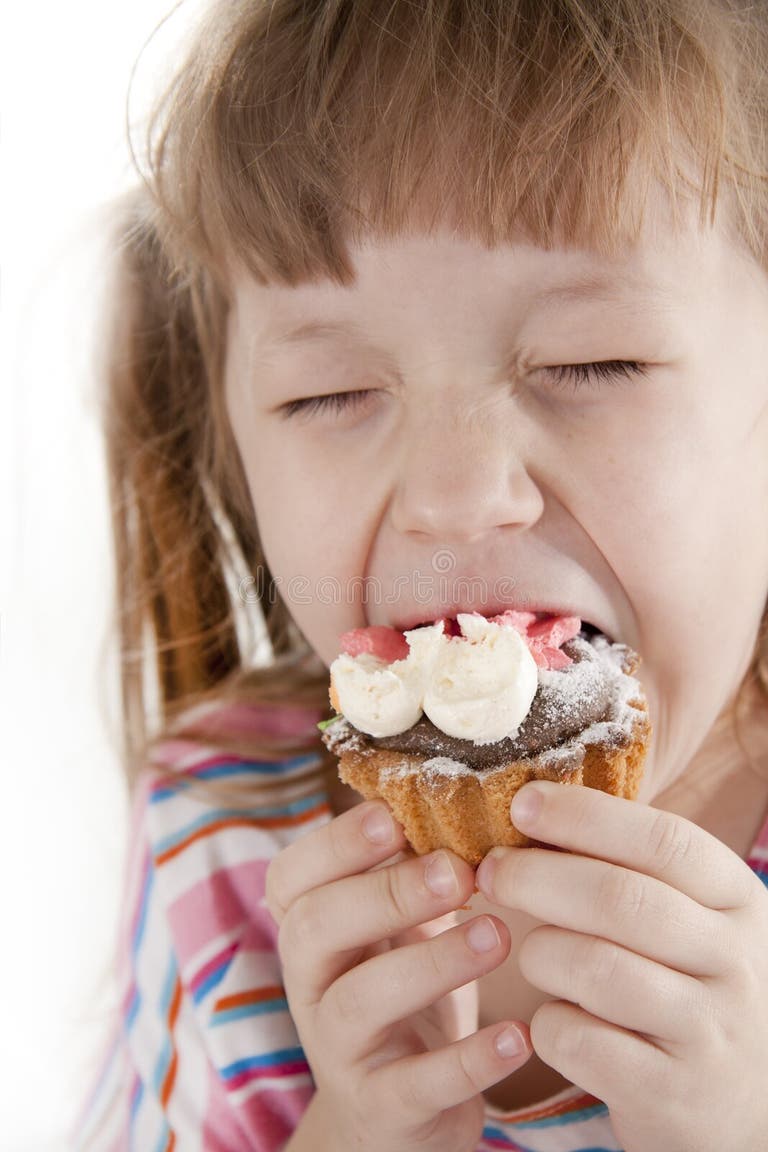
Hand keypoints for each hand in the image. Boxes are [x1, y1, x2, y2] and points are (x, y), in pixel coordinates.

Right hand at [265, 801, 531, 1151]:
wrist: (395, 1111)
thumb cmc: (403, 986)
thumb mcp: (397, 924)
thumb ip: (412, 867)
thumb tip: (469, 788)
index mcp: (310, 925)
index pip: (290, 876)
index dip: (334, 843)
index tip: (393, 818)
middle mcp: (309, 982)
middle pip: (316, 927)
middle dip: (386, 892)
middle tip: (459, 871)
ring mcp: (338, 1048)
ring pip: (361, 1001)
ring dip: (431, 962)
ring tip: (497, 936)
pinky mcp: (381, 1107)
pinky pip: (416, 1086)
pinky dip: (468, 1059)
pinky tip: (520, 1035)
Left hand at [476, 781, 767, 1151]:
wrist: (740, 1105)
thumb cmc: (685, 985)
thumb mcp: (686, 919)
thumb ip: (626, 867)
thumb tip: (528, 808)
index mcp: (736, 899)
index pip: (664, 839)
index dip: (585, 816)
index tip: (522, 803)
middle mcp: (734, 961)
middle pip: (620, 899)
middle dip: (537, 876)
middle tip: (493, 872)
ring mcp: (708, 1031)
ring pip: (594, 968)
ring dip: (540, 953)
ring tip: (536, 956)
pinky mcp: (671, 1094)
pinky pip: (579, 1041)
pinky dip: (547, 1025)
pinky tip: (556, 1020)